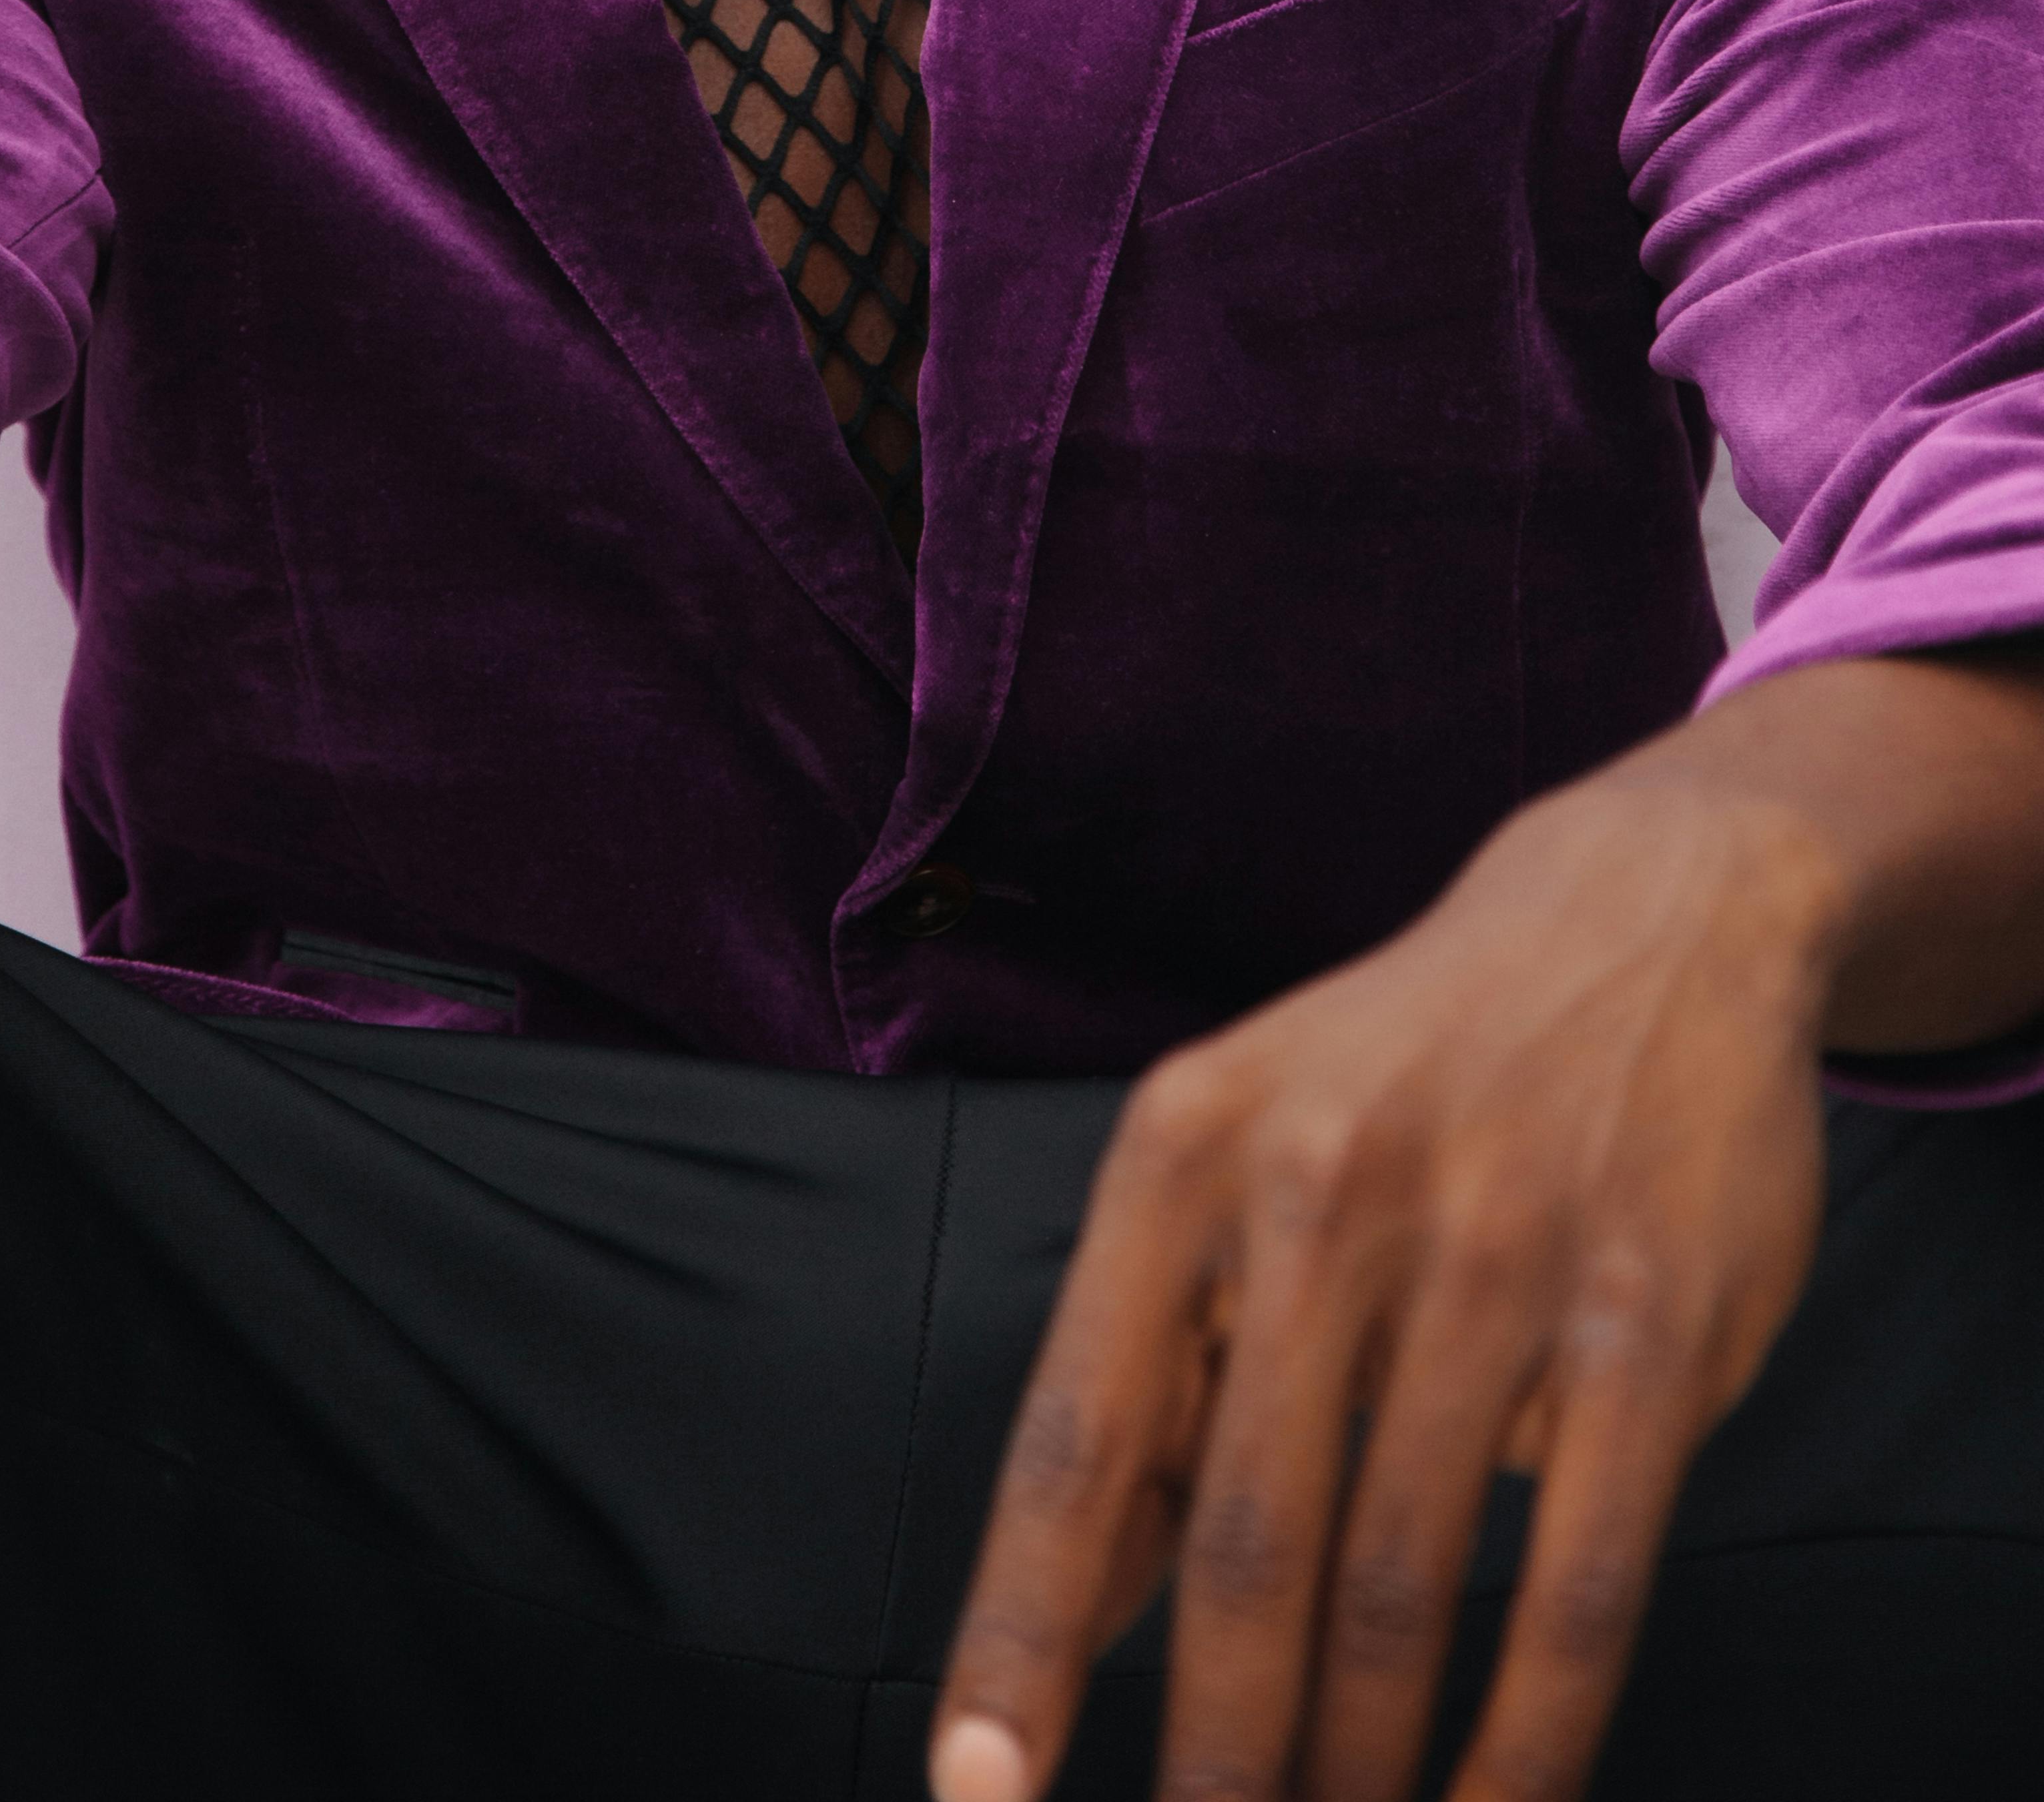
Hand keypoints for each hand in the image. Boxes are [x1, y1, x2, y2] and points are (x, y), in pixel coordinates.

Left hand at [931, 769, 1836, 1801]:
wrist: (1639, 911)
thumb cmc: (1394, 1074)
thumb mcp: (1228, 1156)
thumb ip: (1157, 1373)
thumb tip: (1067, 1617)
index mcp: (1183, 1152)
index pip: (1075, 1443)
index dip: (1021, 1638)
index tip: (977, 1793)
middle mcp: (1321, 1192)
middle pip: (1244, 1552)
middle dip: (1215, 1758)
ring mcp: (1496, 1252)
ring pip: (1399, 1587)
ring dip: (1356, 1765)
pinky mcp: (1649, 1316)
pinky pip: (1576, 1581)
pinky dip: (1524, 1739)